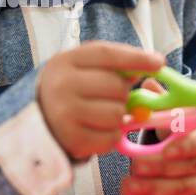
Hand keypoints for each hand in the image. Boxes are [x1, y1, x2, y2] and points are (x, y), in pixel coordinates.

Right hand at [37, 42, 163, 160]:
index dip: (137, 58)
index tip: (159, 63)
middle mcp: (62, 85)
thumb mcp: (81, 68)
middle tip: (108, 97)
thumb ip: (113, 64)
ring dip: (117, 117)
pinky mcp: (72, 140)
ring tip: (100, 115)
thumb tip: (154, 65)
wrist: (36, 121)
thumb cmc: (69, 90)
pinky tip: (96, 130)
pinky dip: (111, 136)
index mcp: (65, 61)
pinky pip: (111, 138)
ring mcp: (65, 114)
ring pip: (117, 114)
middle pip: (117, 87)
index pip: (108, 54)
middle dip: (122, 94)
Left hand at [121, 78, 195, 194]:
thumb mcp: (179, 106)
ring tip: (128, 185)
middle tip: (136, 166)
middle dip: (162, 167)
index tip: (165, 150)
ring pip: (184, 186)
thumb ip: (163, 100)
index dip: (186, 145)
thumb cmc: (187, 120)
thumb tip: (147, 86)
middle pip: (193, 165)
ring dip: (154, 187)